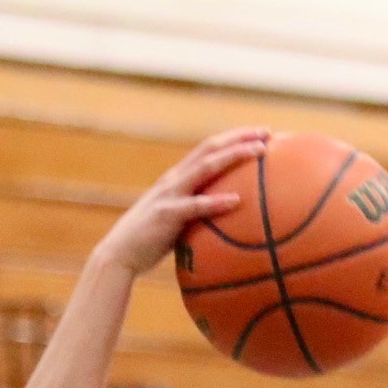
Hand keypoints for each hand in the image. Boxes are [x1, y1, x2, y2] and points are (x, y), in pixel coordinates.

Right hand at [97, 129, 269, 277]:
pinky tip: (237, 201)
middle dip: (239, 137)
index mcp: (177, 178)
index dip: (233, 137)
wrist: (119, 254)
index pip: (208, 148)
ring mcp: (170, 195)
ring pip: (206, 167)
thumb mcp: (176, 221)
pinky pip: (196, 206)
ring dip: (234, 156)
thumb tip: (225, 221)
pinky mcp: (167, 215)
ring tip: (259, 152)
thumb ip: (196, 213)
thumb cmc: (150, 242)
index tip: (260, 134)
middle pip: (210, 148)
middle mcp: (174, 179)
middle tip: (268, 133)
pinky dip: (216, 202)